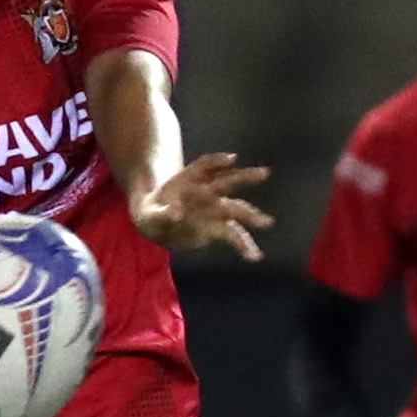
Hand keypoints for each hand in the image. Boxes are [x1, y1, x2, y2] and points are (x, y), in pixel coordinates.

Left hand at [132, 153, 274, 259]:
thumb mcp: (149, 216)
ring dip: (251, 215)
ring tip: (268, 222)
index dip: (218, 161)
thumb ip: (161, 214)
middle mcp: (206, 192)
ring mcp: (214, 209)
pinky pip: (234, 235)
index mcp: (189, 180)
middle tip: (264, 173)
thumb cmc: (153, 215)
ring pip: (236, 208)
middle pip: (228, 181)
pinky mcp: (217, 228)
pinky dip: (244, 245)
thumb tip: (175, 213)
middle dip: (245, 177)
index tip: (232, 159)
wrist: (159, 227)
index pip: (205, 165)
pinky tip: (253, 256)